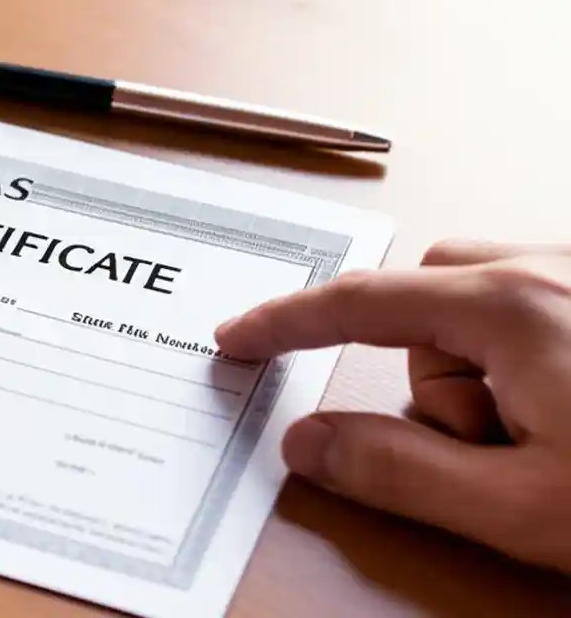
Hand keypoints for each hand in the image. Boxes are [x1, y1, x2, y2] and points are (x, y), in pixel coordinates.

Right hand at [216, 240, 570, 572]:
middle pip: (426, 300)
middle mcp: (551, 269)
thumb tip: (306, 443)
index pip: (360, 303)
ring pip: (480, 303)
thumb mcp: (520, 506)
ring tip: (549, 438)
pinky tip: (569, 410)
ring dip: (485, 370)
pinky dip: (523, 356)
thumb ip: (401, 473)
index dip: (286, 324)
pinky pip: (530, 306)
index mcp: (513, 307)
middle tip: (486, 444)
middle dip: (432, 373)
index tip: (238, 338)